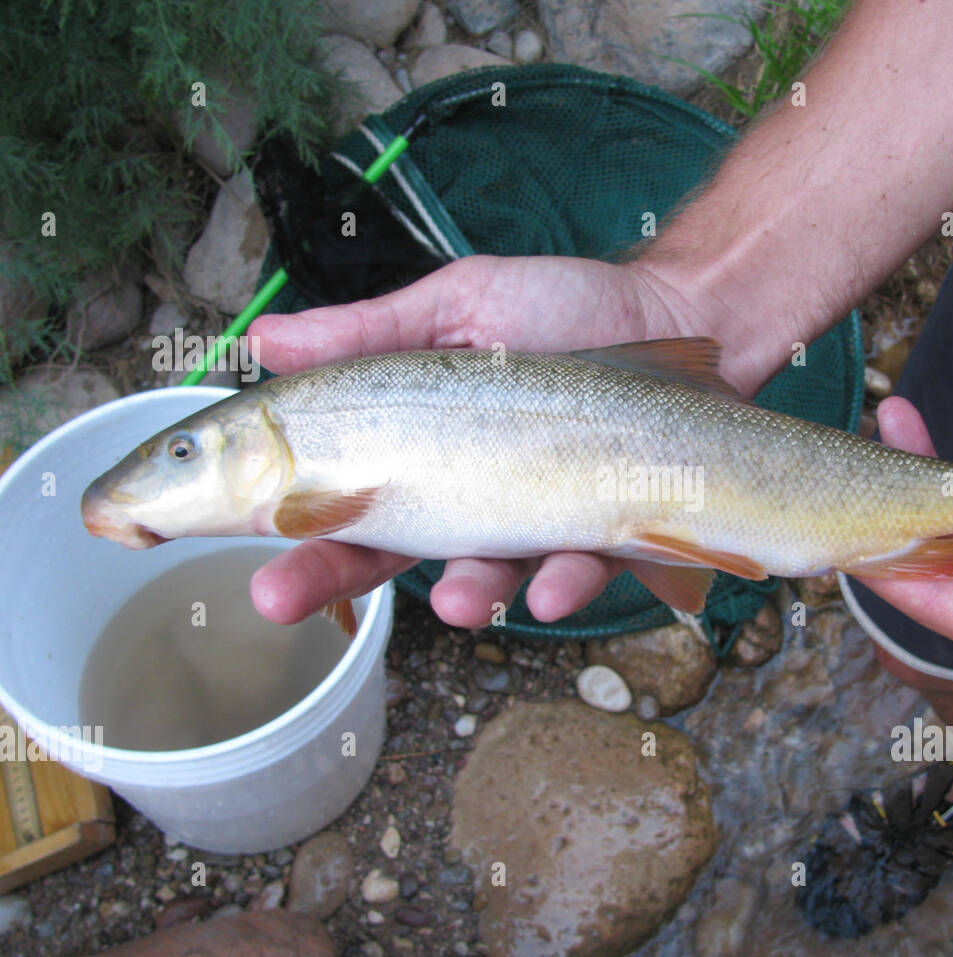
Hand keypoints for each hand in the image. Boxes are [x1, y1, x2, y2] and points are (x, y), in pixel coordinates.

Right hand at [246, 254, 732, 628]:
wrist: (674, 308)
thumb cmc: (562, 306)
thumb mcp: (458, 304)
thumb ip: (367, 331)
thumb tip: (261, 341)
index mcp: (413, 447)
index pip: (327, 493)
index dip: (276, 519)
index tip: (223, 540)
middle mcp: (461, 495)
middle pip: (379, 552)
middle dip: (327, 577)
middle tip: (276, 596)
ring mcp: (528, 520)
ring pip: (481, 577)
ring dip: (465, 594)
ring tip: (456, 600)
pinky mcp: (600, 534)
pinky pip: (578, 570)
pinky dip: (564, 582)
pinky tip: (551, 589)